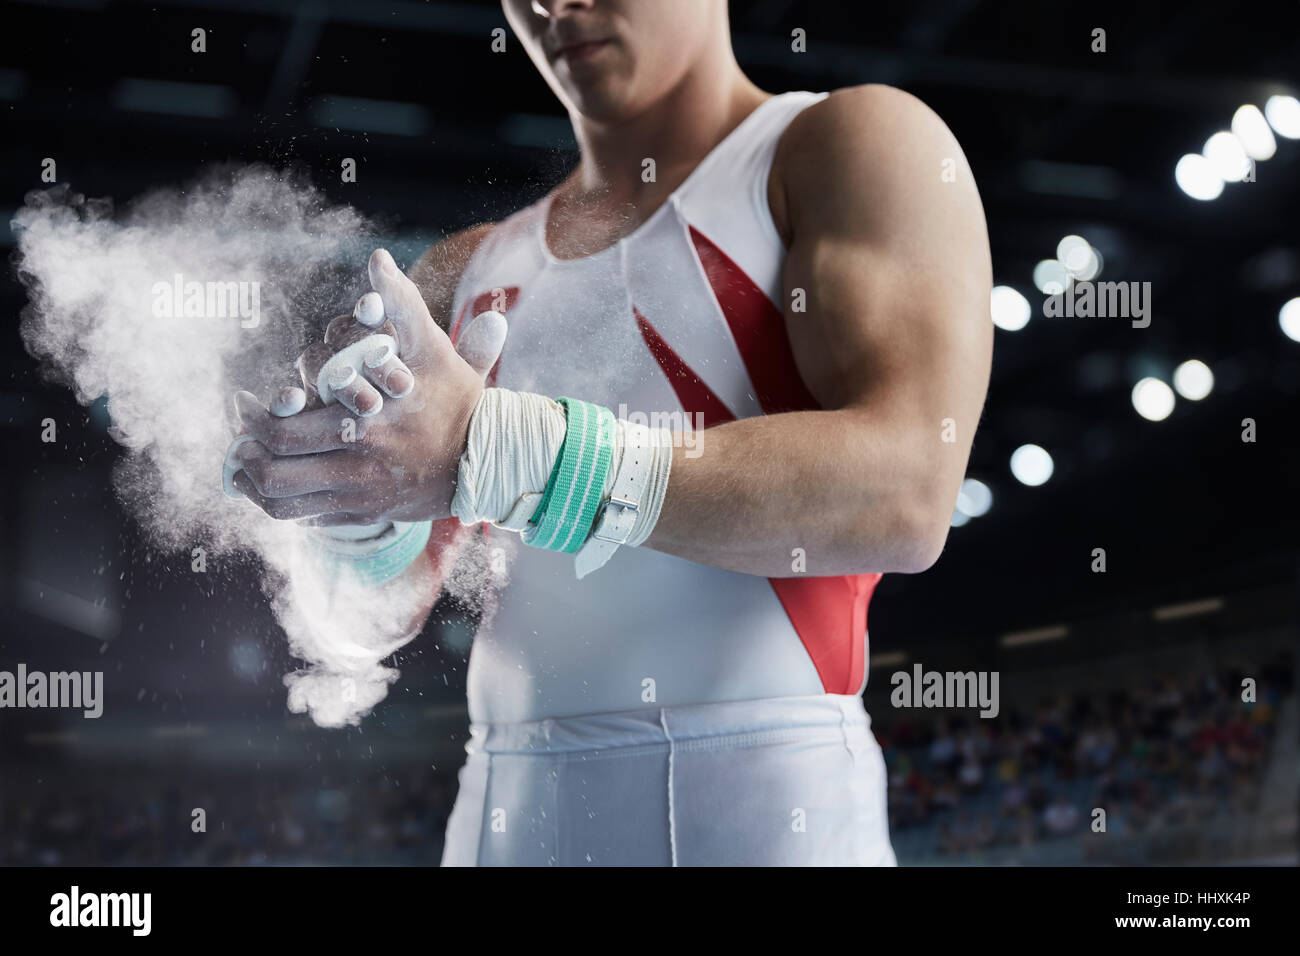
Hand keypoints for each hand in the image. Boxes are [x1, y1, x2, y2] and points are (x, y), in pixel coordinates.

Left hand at [230, 248, 506, 524]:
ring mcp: (361, 495)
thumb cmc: (459, 401)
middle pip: (275, 470)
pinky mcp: (367, 513)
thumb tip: (378, 260)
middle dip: (246, 453)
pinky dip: (285, 505)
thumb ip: (402, 303)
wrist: (490, 459)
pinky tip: (279, 486)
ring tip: (249, 465)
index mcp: (364, 422)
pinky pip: (309, 519)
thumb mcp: (433, 348)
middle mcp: (358, 464)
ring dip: (258, 484)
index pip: (283, 429)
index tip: (245, 401)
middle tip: (239, 436)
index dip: (252, 418)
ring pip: (285, 502)